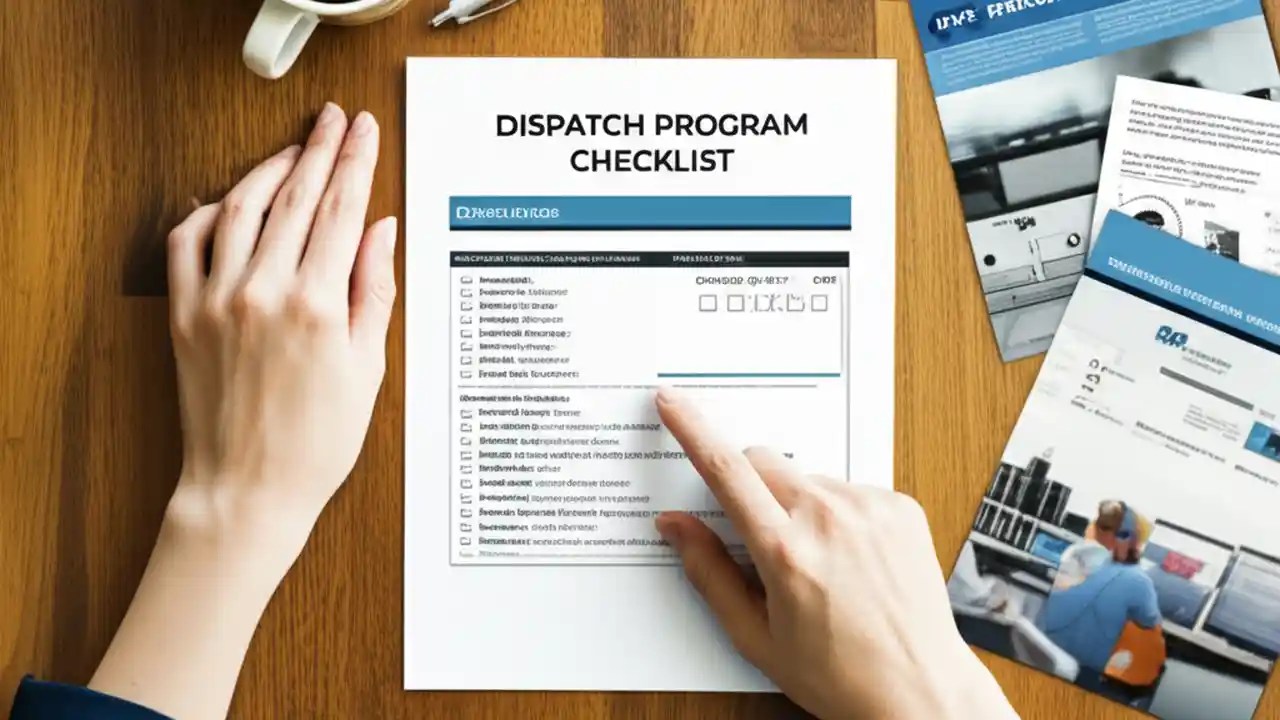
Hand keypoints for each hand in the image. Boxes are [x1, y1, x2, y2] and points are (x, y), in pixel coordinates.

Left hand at [165, 102, 395, 555]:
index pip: (343, 210)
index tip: (365, 131)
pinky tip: (228, 202)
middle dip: (320, 148)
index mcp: (317, 305)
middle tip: (335, 119)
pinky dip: (206, 212)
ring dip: (269, 170)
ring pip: (241, 207)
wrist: (249, 489)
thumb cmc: (316, 442)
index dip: (357, 161)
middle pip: (297, 197)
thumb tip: (381, 233)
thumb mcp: (367, 367)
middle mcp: (264, 291)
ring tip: (293, 150)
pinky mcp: (185, 314)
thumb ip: (373, 291)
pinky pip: (186, 242)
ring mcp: (218, 299)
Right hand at [653, 389, 1016, 719]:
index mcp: (785, 552)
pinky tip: (853, 560)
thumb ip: (709, 572)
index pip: (725, 472)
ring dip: (798, 505)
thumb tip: (675, 525)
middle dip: (748, 486)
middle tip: (762, 539)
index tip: (672, 402)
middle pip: (763, 462)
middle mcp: (829, 518)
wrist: (920, 690)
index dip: (691, 430)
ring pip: (806, 478)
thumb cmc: (839, 675)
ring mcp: (870, 507)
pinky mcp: (900, 506)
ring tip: (821, 565)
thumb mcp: (756, 636)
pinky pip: (849, 490)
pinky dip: (840, 514)